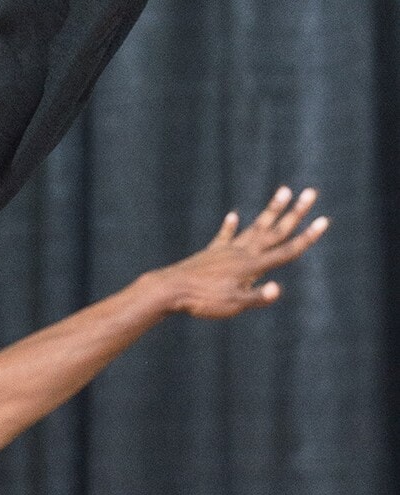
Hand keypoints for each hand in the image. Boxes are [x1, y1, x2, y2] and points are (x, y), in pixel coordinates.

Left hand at [153, 185, 327, 318]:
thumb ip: (256, 297)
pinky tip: (234, 216)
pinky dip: (230, 227)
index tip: (324, 220)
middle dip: (296, 212)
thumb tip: (278, 289)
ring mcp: (227, 250)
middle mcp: (243, 252)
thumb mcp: (233, 304)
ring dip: (271, 210)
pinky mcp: (211, 253)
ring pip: (255, 227)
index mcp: (252, 266)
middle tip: (311, 192)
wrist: (171, 289)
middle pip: (275, 230)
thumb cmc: (203, 301)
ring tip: (284, 190)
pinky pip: (224, 237)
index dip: (307, 237)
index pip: (286, 251)